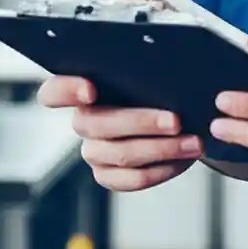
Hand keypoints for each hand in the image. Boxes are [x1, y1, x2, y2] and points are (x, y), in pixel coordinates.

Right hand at [37, 75, 203, 191]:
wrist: (180, 118)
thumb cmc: (162, 89)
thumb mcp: (156, 73)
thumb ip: (150, 69)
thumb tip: (167, 69)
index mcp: (84, 89)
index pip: (54, 92)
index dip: (67, 91)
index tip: (90, 90)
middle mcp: (83, 121)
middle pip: (98, 124)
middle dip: (142, 122)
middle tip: (175, 120)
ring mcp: (94, 151)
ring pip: (120, 154)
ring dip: (162, 148)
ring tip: (193, 142)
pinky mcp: (108, 175)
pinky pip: (132, 179)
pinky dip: (163, 169)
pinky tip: (183, 158)